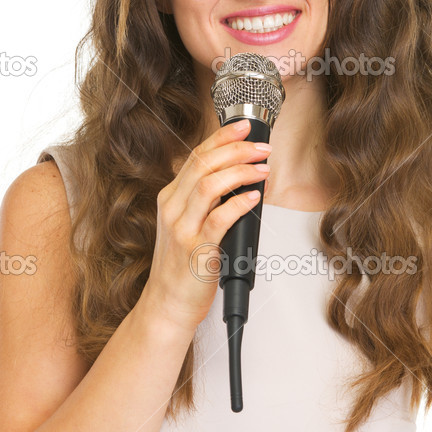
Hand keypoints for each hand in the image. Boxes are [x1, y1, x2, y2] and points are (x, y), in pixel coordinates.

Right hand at [141, 121, 271, 332]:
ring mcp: (182, 228)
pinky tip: (255, 197)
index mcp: (171, 198)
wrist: (167, 304)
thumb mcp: (187, 226)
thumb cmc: (183, 268)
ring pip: (209, 184)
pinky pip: (219, 218)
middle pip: (203, 163)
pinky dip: (239, 203)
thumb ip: (205, 202)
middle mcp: (172, 208)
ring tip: (263, 169)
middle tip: (262, 148)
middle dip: (236, 149)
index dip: (221, 137)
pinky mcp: (196, 249)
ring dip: (240, 171)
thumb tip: (240, 179)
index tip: (243, 126)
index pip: (196, 155)